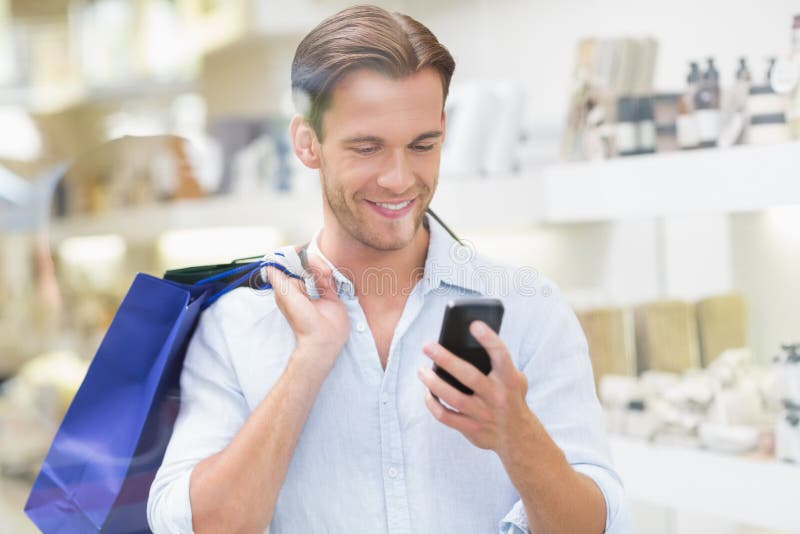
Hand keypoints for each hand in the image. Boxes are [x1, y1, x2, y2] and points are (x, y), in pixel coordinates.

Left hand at [265, 249, 348, 366]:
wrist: (323, 338)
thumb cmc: (302, 320)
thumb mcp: (286, 297)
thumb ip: (277, 278)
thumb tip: (268, 262)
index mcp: (288, 288)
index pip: (289, 265)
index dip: (293, 255)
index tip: (299, 250)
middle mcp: (301, 288)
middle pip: (305, 264)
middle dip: (312, 263)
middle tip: (319, 270)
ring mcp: (316, 290)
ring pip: (319, 269)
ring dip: (322, 271)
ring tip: (326, 283)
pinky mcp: (330, 294)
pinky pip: (330, 278)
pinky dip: (330, 278)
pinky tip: (330, 286)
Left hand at [418, 320, 533, 459]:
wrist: (518, 437)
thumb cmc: (511, 398)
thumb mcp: (516, 380)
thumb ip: (501, 364)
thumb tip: (471, 345)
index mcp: (509, 380)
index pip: (501, 355)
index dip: (489, 339)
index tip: (473, 325)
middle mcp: (497, 397)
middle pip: (468, 375)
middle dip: (445, 359)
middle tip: (427, 345)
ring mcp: (483, 414)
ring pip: (452, 397)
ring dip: (433, 382)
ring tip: (421, 370)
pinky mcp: (471, 429)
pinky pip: (445, 416)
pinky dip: (432, 404)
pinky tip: (427, 393)